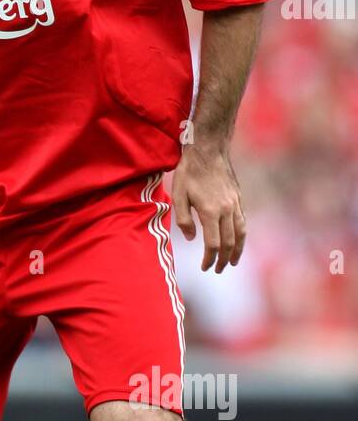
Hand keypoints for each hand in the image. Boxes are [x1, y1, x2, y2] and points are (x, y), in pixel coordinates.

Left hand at [171, 146, 245, 273]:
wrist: (208, 150)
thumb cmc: (189, 172)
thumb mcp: (178, 195)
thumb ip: (183, 219)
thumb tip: (192, 238)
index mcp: (210, 212)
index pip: (213, 244)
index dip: (209, 259)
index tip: (204, 267)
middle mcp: (226, 210)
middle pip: (229, 242)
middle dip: (223, 259)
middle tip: (217, 270)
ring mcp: (235, 204)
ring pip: (240, 233)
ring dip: (237, 251)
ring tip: (233, 262)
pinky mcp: (238, 198)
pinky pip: (243, 222)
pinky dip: (241, 235)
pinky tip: (238, 241)